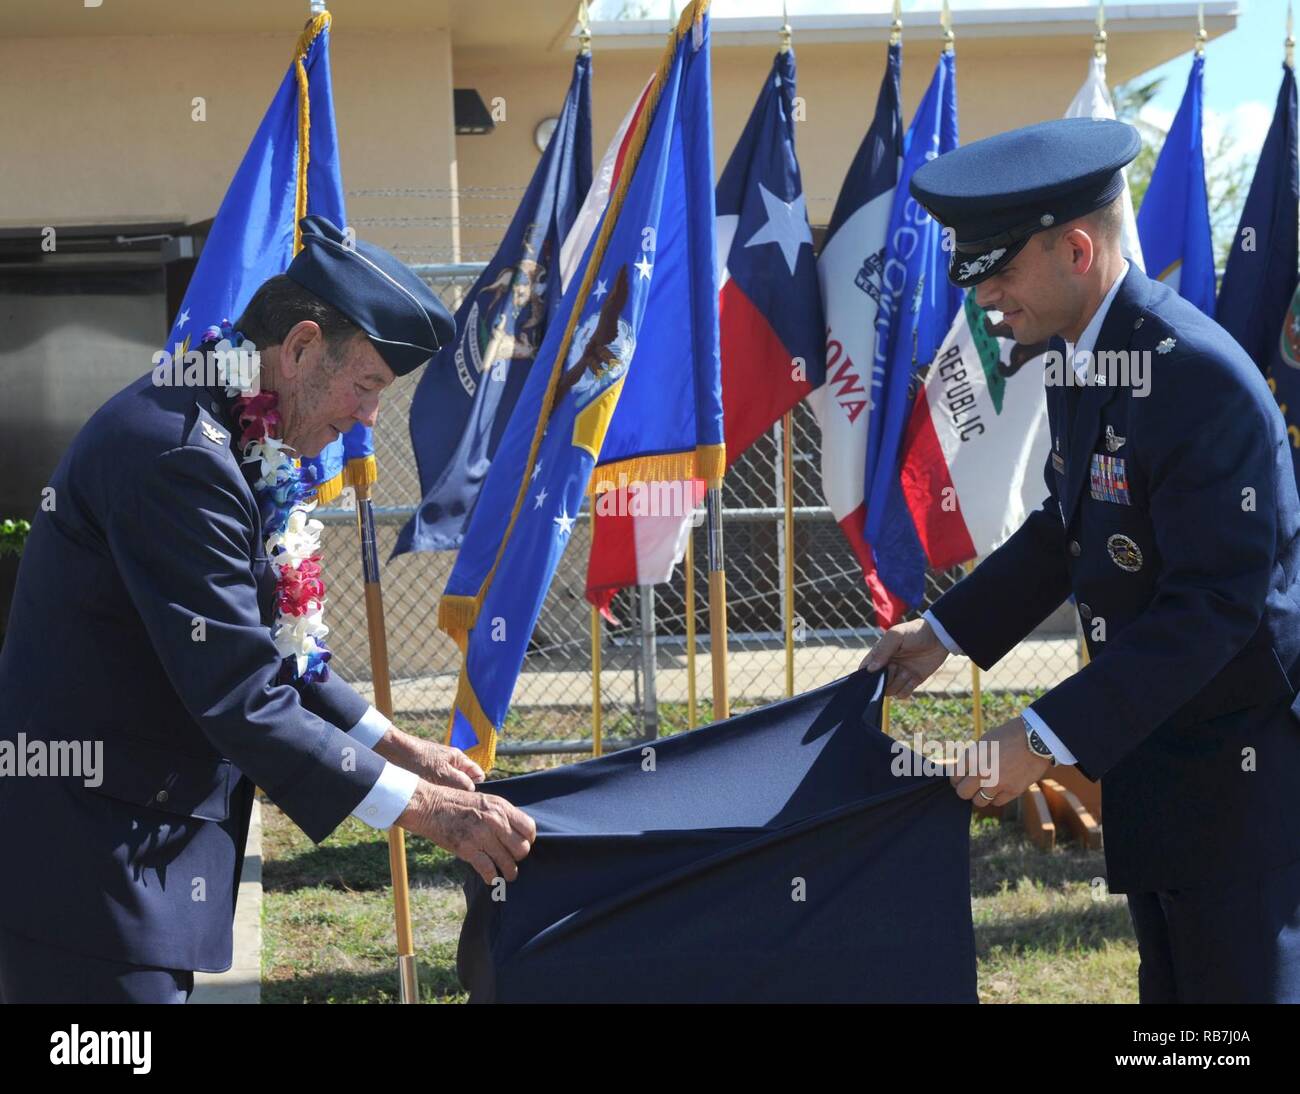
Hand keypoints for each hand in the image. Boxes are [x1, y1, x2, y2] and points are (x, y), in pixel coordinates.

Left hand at [376, 727, 483, 790]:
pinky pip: (439, 785)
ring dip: (446, 792)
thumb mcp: (443, 774)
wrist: (394, 752)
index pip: (477, 774)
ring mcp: (440, 768)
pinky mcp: (428, 773)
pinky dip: (436, 790)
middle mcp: (451, 762)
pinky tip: (429, 795)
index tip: (468, 796)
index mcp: (459, 758)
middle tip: (451, 799)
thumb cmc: (419, 760)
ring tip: (438, 797)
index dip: (476, 786)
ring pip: (450, 785)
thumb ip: (461, 782)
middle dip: (459, 791)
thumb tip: (473, 790)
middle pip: (464, 781)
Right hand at [397, 781, 535, 884]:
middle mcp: (495, 821)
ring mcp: (481, 836)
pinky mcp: (468, 850)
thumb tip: (516, 832)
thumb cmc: (457, 803)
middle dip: (518, 857)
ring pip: (508, 862)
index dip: (527, 840)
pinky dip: (492, 878)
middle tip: (512, 859)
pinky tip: (491, 878)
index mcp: (501, 807)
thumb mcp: (484, 800)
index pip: (529, 828)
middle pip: (521, 849)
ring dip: (509, 872)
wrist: (430, 806)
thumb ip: (501, 814)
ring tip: (508, 874)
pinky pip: (488, 870)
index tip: (521, 845)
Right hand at [860, 617, 949, 697]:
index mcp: (879, 655)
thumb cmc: (915, 632)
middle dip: (886, 679)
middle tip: (896, 667)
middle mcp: (886, 667)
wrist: (939, 636)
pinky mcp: (912, 682)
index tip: (877, 673)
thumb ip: (882, 651)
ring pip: (890, 691)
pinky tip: (913, 677)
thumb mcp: (896, 636)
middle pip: (877, 685)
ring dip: (899, 683)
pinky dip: (907, 689)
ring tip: (907, 671)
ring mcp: (899, 675)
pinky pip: (902, 695)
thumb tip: (870, 670)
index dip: (866, 676)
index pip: (864, 670)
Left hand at [949, 717, 1051, 806]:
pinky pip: (997, 802)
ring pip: (979, 801)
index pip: (954, 777)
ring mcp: (997, 783)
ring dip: (980, 796)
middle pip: (963, 793)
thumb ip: (973, 757)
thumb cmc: (1009, 736)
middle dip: (965, 790)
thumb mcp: (985, 741)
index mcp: (973, 757)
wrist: (1036, 738)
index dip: (956, 780)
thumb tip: (964, 771)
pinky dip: (996, 797)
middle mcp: (982, 772)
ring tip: (985, 789)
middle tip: (970, 787)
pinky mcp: (1013, 791)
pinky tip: (999, 789)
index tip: (960, 780)